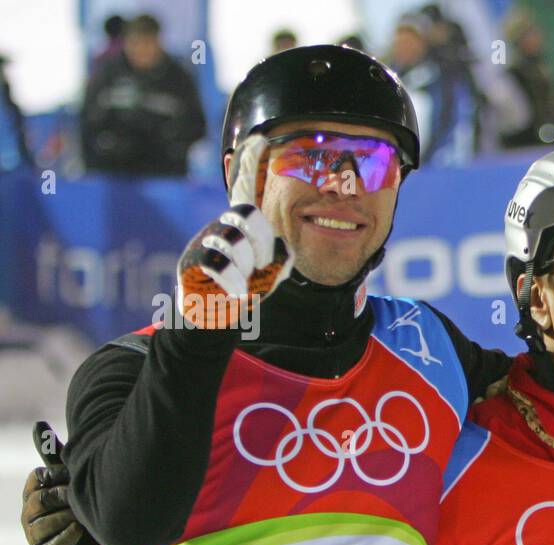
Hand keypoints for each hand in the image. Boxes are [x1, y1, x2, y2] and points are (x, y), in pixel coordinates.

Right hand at [22, 422, 98, 544]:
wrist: (92, 541)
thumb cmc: (79, 504)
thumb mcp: (69, 478)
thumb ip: (54, 454)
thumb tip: (38, 423)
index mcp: (33, 492)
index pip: (38, 478)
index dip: (58, 476)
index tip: (76, 476)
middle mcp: (29, 513)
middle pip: (42, 499)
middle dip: (64, 496)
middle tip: (81, 497)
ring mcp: (34, 535)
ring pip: (46, 521)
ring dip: (68, 517)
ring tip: (83, 516)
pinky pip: (53, 544)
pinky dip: (68, 537)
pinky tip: (80, 530)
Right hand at [176, 134, 292, 329]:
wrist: (210, 318)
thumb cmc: (241, 291)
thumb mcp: (268, 274)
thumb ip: (280, 259)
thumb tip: (284, 250)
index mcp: (241, 227)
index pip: (246, 190)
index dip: (251, 164)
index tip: (261, 138)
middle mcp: (220, 228)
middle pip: (246, 214)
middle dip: (261, 242)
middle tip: (262, 266)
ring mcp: (204, 243)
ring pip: (231, 241)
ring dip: (246, 268)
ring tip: (244, 284)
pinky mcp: (191, 263)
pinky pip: (217, 263)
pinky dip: (233, 281)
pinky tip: (237, 292)